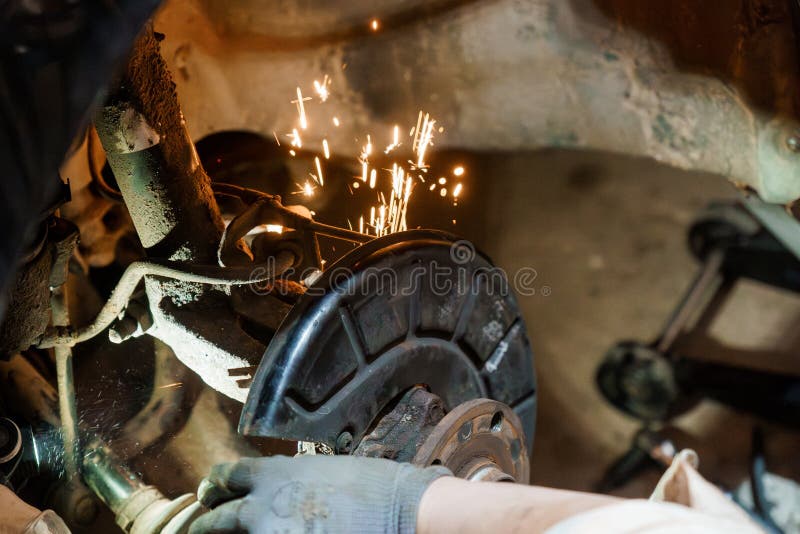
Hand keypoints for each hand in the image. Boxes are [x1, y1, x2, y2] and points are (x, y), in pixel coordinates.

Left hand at [189, 455, 450, 533]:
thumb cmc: (369, 485)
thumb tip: (275, 488)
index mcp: (274, 474)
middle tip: (199, 527)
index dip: (214, 486)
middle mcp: (263, 503)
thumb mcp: (323, 470)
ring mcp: (271, 533)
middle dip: (204, 523)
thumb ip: (291, 478)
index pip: (226, 476)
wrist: (399, 509)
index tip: (209, 493)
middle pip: (217, 517)